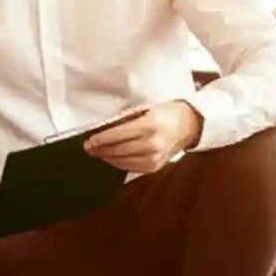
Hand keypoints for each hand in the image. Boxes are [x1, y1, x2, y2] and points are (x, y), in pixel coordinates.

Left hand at [82, 101, 203, 173]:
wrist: (188, 126)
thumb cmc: (164, 113)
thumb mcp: (145, 108)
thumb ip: (124, 118)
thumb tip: (103, 127)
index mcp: (148, 125)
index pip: (117, 135)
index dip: (100, 139)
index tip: (88, 141)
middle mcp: (152, 144)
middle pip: (118, 150)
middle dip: (100, 150)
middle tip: (88, 148)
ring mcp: (154, 158)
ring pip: (122, 161)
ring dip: (106, 158)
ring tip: (96, 153)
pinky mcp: (155, 167)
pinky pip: (131, 168)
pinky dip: (118, 164)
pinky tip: (110, 158)